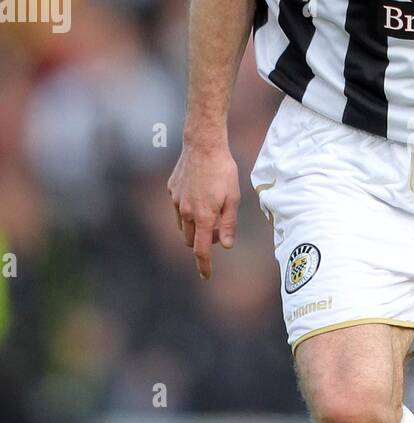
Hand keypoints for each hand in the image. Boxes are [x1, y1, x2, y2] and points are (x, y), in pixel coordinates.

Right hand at [167, 142, 239, 278]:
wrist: (203, 146)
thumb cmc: (223, 171)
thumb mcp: (233, 198)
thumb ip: (229, 224)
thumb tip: (226, 246)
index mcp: (203, 217)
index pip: (200, 250)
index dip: (203, 266)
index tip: (206, 276)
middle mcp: (186, 212)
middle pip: (189, 240)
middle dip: (201, 242)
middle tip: (218, 230)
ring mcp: (176, 201)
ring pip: (182, 225)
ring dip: (194, 227)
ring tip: (210, 211)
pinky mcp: (171, 190)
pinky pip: (178, 207)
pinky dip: (187, 210)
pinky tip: (199, 194)